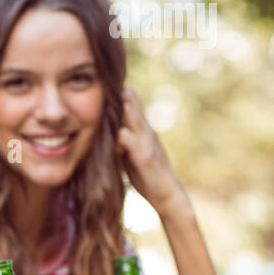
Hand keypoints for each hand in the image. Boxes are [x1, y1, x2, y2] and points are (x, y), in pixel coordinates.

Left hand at [117, 87, 188, 217]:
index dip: (123, 96)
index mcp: (142, 131)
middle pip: (136, 111)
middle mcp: (147, 134)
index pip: (133, 108)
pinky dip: (128, 139)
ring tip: (124, 99)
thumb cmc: (146, 173)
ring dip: (131, 112)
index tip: (109, 81)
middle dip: (128, 97)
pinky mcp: (146, 160)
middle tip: (116, 79)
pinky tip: (121, 133)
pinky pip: (137, 147)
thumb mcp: (130, 152)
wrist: (166, 195)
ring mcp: (148, 146)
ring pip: (138, 125)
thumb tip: (107, 129)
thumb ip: (121, 139)